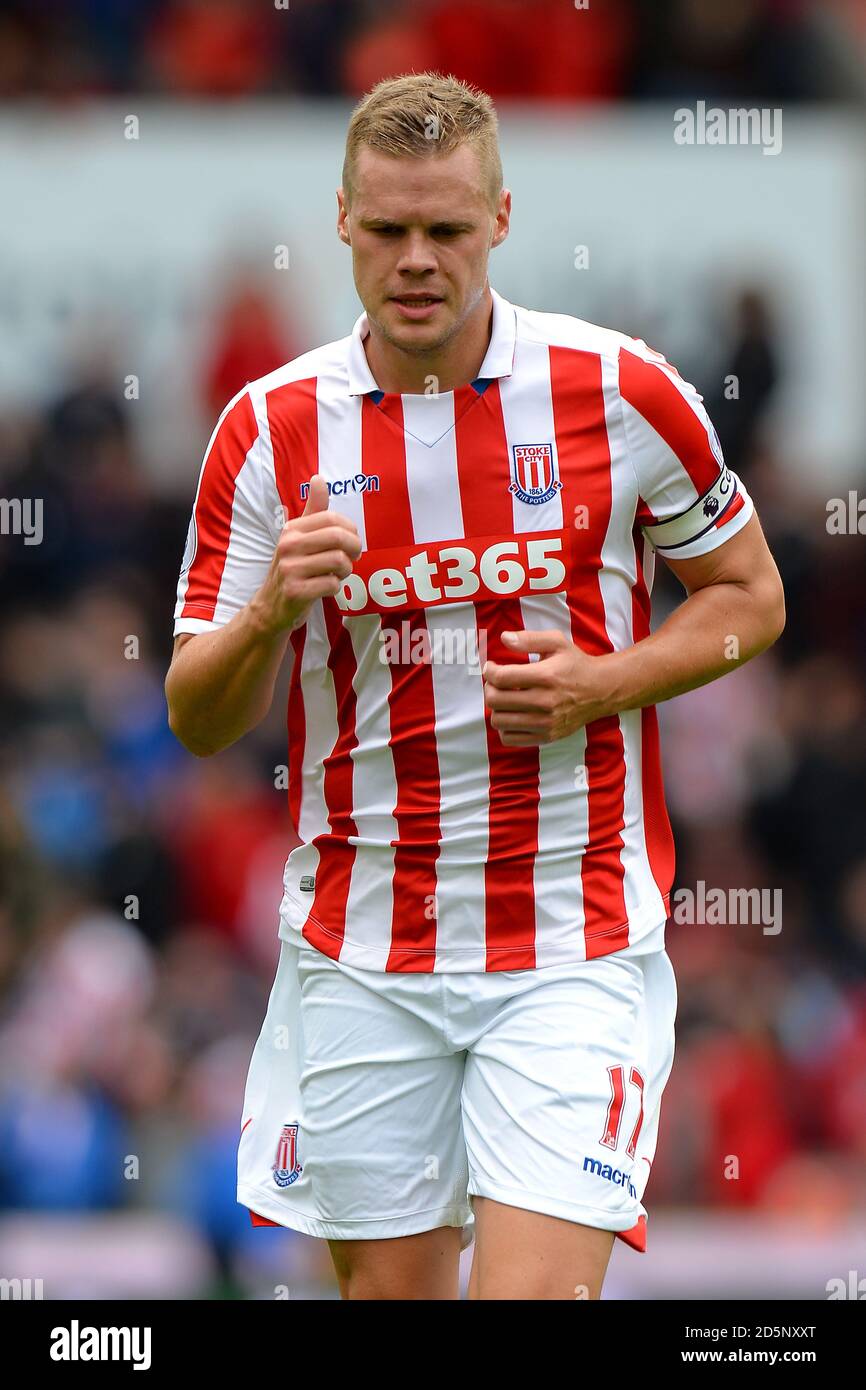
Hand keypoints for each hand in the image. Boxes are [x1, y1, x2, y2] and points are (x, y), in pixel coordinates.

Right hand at [255, 475, 362, 634]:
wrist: (270, 606)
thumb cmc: (292, 568)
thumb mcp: (298, 537)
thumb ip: (313, 511)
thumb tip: (319, 478)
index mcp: (292, 529)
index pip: (331, 518)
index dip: (350, 529)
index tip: (351, 541)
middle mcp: (288, 546)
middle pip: (339, 537)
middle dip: (354, 548)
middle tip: (353, 557)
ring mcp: (290, 569)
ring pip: (339, 561)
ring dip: (346, 570)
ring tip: (338, 573)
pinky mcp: (296, 592)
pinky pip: (332, 584)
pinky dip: (335, 587)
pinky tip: (326, 587)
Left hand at [482, 629, 615, 745]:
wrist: (601, 691)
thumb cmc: (575, 664)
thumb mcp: (557, 642)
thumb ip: (529, 639)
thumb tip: (504, 638)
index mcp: (546, 676)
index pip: (501, 678)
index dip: (489, 671)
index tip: (491, 668)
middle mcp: (545, 702)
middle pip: (496, 700)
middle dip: (489, 688)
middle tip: (496, 683)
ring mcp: (545, 723)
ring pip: (499, 721)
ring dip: (496, 708)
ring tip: (505, 698)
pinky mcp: (546, 736)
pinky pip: (510, 738)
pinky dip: (505, 727)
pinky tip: (513, 714)